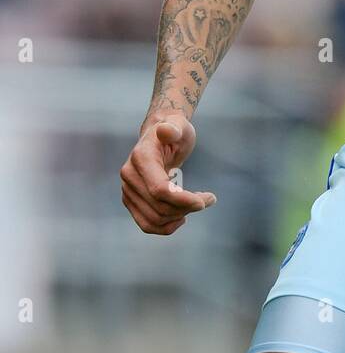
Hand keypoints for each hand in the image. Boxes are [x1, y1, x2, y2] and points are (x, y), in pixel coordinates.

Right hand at [119, 115, 215, 235]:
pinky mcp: (130, 201)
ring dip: (180, 216)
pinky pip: (147, 224)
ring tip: (197, 203)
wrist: (159, 139)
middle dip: (187, 207)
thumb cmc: (174, 131)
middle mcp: (129, 176)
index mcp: (141, 158)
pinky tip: (182, 216)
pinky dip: (167, 227)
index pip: (160, 190)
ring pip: (154, 219)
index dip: (183, 200)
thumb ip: (174, 128)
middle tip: (208, 199)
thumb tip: (167, 130)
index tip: (206, 200)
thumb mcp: (179, 125)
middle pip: (159, 207)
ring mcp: (127, 190)